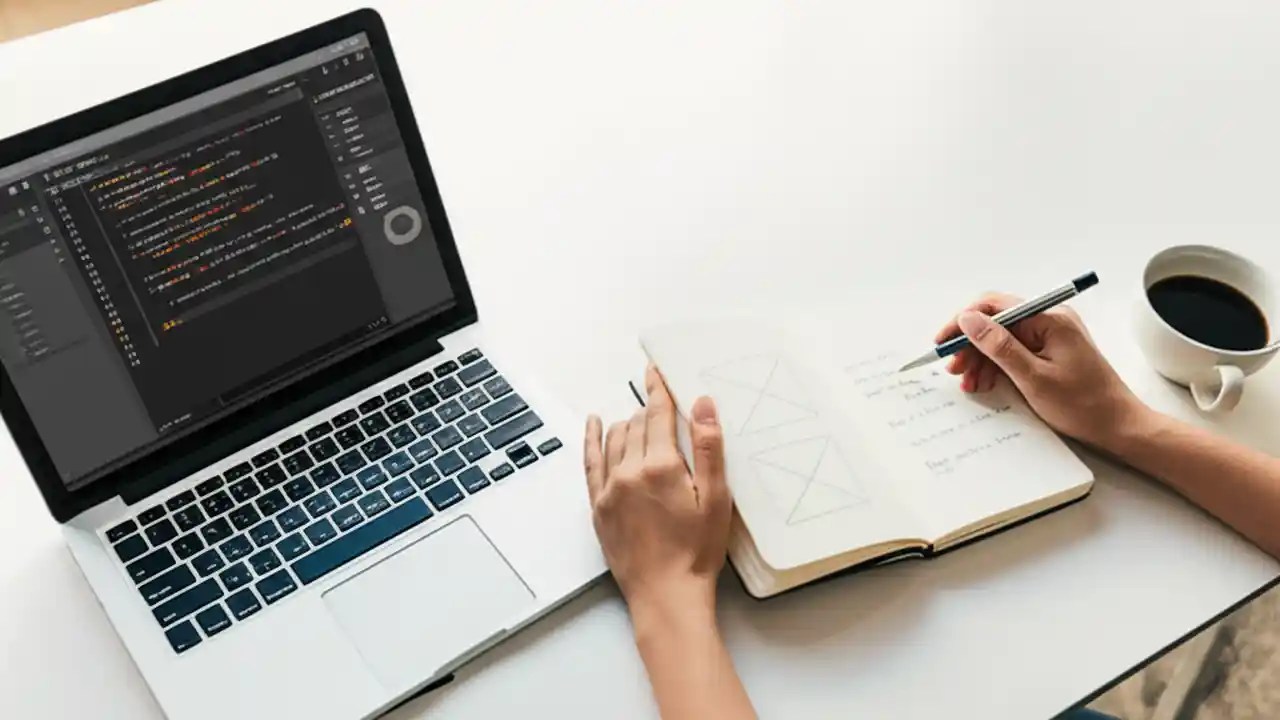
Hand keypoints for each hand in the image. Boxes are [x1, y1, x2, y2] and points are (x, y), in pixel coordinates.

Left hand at [583, 366, 731, 618]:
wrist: (666, 596)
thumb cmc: (696, 553)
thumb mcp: (716, 499)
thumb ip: (708, 449)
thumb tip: (702, 405)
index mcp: (660, 466)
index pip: (658, 414)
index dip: (658, 389)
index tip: (654, 370)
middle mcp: (628, 472)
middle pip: (637, 425)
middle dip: (650, 411)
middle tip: (663, 406)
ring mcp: (608, 489)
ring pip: (614, 439)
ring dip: (628, 424)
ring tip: (640, 420)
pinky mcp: (598, 507)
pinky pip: (590, 462)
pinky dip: (592, 439)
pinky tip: (595, 425)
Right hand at [935, 292, 1150, 451]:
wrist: (1118, 426)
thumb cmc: (1083, 405)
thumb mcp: (1033, 377)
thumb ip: (998, 346)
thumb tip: (968, 319)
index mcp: (1049, 319)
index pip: (994, 306)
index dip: (963, 323)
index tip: (943, 343)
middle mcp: (1050, 320)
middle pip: (996, 322)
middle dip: (971, 345)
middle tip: (954, 369)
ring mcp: (1051, 335)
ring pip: (1002, 338)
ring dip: (981, 359)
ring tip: (970, 383)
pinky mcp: (1050, 351)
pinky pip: (1015, 351)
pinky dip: (997, 366)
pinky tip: (986, 382)